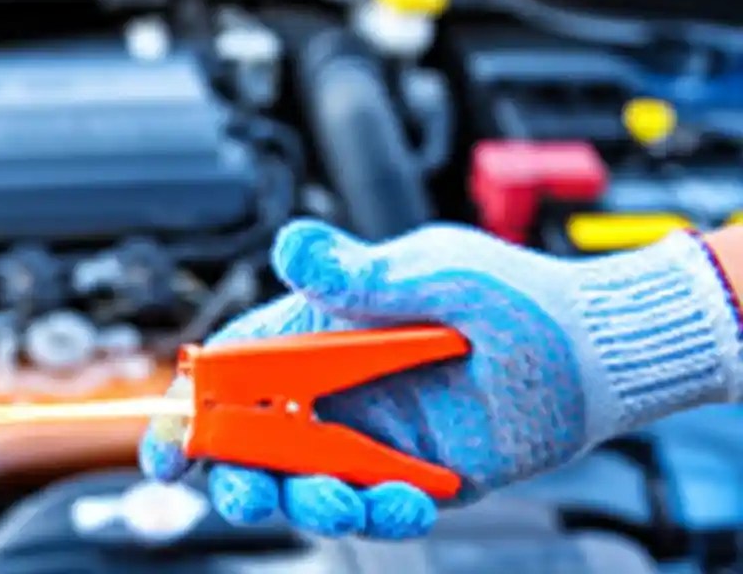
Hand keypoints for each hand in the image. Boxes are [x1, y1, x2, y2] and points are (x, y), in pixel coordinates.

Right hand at [140, 220, 735, 538]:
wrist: (594, 354)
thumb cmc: (512, 298)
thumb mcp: (430, 273)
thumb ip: (356, 275)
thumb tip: (287, 244)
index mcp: (320, 336)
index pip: (233, 373)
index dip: (190, 412)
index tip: (166, 450)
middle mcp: (336, 391)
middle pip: (255, 444)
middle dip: (238, 477)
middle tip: (248, 492)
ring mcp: (372, 438)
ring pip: (308, 486)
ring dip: (307, 505)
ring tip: (340, 503)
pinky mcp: (414, 479)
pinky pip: (377, 509)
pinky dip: (380, 516)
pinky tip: (405, 502)